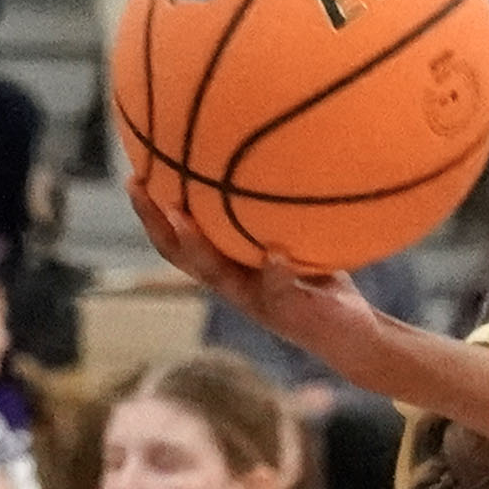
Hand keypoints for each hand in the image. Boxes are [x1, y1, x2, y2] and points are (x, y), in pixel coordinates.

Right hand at [126, 181, 376, 363]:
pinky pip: (279, 291)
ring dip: (197, 245)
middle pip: (181, 255)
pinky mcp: (290, 313)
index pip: (179, 242)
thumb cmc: (322, 282)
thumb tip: (279, 153)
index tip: (134, 176)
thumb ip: (280, 214)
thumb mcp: (296, 241)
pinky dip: (275, 272)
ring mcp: (258, 302)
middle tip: (137, 185)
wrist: (354, 336)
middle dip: (155, 221)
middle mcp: (234, 286)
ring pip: (216, 275)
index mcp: (229, 269)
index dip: (152, 214)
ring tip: (182, 215)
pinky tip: (275, 254)